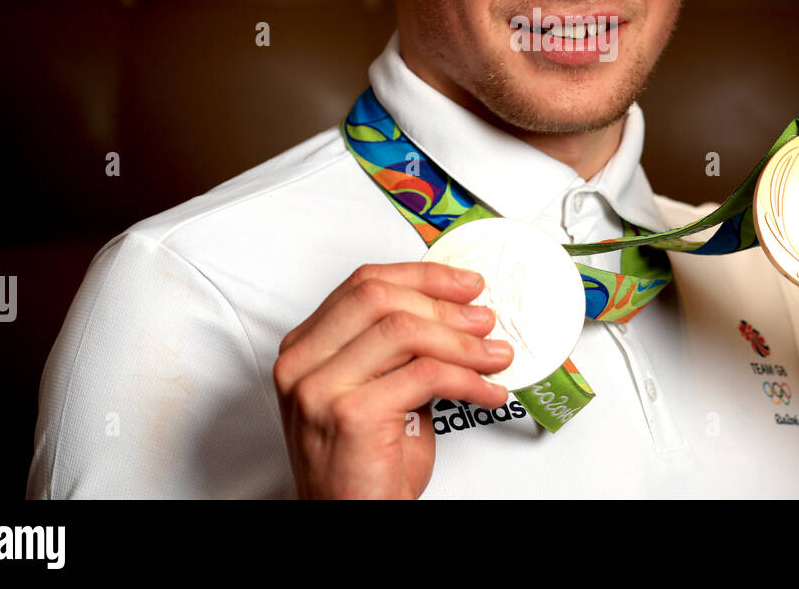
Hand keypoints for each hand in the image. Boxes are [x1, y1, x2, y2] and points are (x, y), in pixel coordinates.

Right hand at [273, 261, 512, 497]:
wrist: (352, 520)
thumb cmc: (365, 465)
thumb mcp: (380, 390)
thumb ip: (402, 349)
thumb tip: (458, 312)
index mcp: (305, 348)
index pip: (364, 284)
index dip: (422, 277)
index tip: (464, 284)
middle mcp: (303, 363)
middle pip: (380, 297)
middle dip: (444, 303)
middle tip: (485, 319)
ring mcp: (320, 388)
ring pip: (404, 330)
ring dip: (463, 342)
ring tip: (495, 356)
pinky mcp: (350, 415)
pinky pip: (425, 375)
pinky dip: (469, 380)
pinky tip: (488, 392)